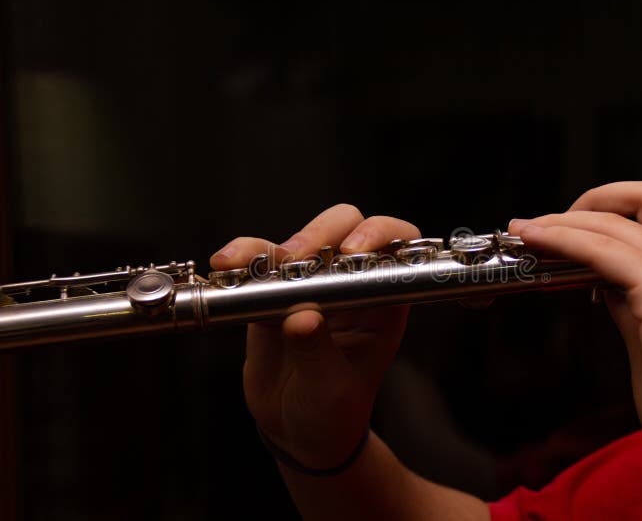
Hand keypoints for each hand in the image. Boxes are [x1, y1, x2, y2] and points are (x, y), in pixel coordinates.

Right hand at [210, 204, 419, 469]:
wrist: (296, 432)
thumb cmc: (331, 412)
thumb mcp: (330, 389)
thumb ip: (317, 352)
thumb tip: (301, 317)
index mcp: (383, 302)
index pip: (397, 249)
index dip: (381, 236)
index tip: (353, 253)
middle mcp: (351, 284)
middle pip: (347, 227)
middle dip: (322, 233)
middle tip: (298, 258)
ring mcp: (312, 283)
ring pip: (301, 239)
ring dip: (276, 245)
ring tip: (249, 265)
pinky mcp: (274, 291)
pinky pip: (259, 262)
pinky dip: (242, 257)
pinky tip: (226, 265)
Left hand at [508, 181, 641, 468]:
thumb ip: (634, 302)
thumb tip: (603, 283)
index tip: (600, 226)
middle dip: (598, 198)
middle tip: (557, 223)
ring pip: (615, 220)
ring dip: (561, 220)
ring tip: (526, 230)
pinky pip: (600, 248)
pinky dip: (561, 238)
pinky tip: (534, 240)